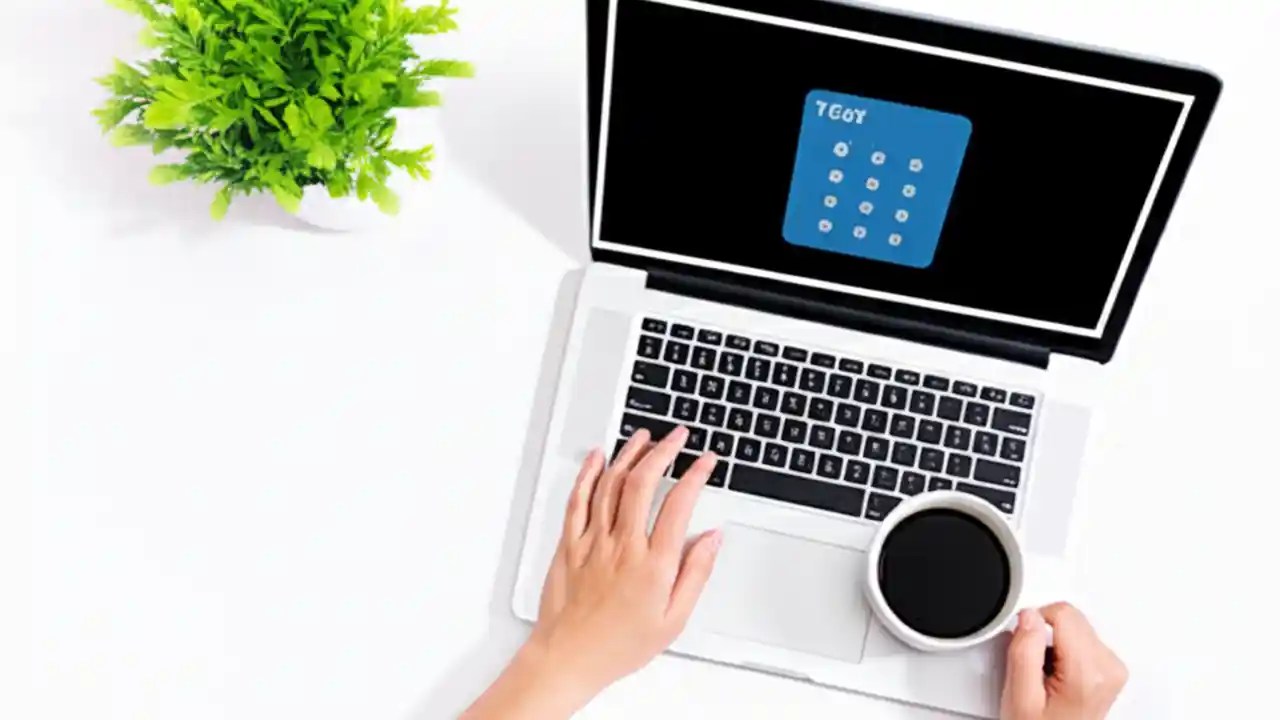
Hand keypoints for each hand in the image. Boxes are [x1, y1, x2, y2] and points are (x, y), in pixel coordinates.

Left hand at [461, 427, 721, 719]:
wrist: (569, 658)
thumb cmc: (619, 645)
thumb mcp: (674, 619)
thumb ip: (696, 573)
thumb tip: (712, 539)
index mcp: (653, 565)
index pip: (678, 504)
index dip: (695, 475)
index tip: (705, 461)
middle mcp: (622, 547)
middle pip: (642, 483)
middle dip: (663, 451)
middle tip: (676, 437)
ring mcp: (592, 542)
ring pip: (610, 484)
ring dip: (629, 454)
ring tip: (644, 438)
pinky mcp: (569, 545)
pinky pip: (578, 500)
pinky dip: (588, 473)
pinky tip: (597, 458)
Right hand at [1002, 603, 1128, 719]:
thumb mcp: (1020, 695)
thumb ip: (1024, 650)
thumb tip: (1030, 616)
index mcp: (1089, 672)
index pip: (1064, 613)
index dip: (1035, 622)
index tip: (1026, 644)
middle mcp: (1110, 668)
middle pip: (1072, 618)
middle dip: (1046, 635)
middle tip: (1037, 667)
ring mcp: (1114, 670)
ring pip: (1078, 627)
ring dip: (1056, 644)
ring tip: (1048, 674)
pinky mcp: (1112, 670)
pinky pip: (1084, 640)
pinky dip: (1066, 652)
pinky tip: (1058, 675)